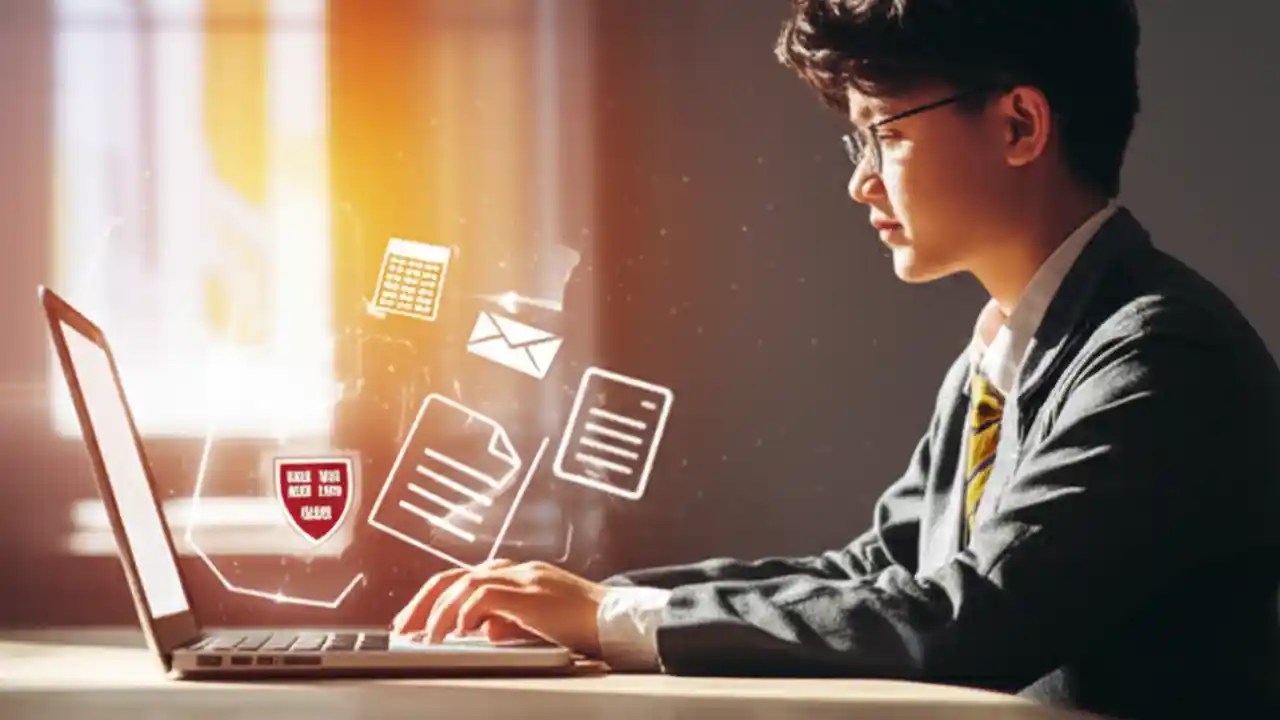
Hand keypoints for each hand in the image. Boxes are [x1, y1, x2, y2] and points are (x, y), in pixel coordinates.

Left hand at [390, 559, 607, 656]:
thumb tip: (481, 629)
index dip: (433, 600)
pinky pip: (485, 594)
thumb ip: (507, 622)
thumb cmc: (583, 624)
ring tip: (424, 636)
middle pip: (453, 576)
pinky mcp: (530, 592)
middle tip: (404, 628)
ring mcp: (522, 577)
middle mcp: (515, 570)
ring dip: (438, 611)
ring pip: (464, 582)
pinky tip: (458, 631)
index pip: (462, 579)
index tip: (414, 622)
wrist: (616, 620)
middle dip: (423, 602)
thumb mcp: (536, 623)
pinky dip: (466, 611)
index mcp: (515, 575)